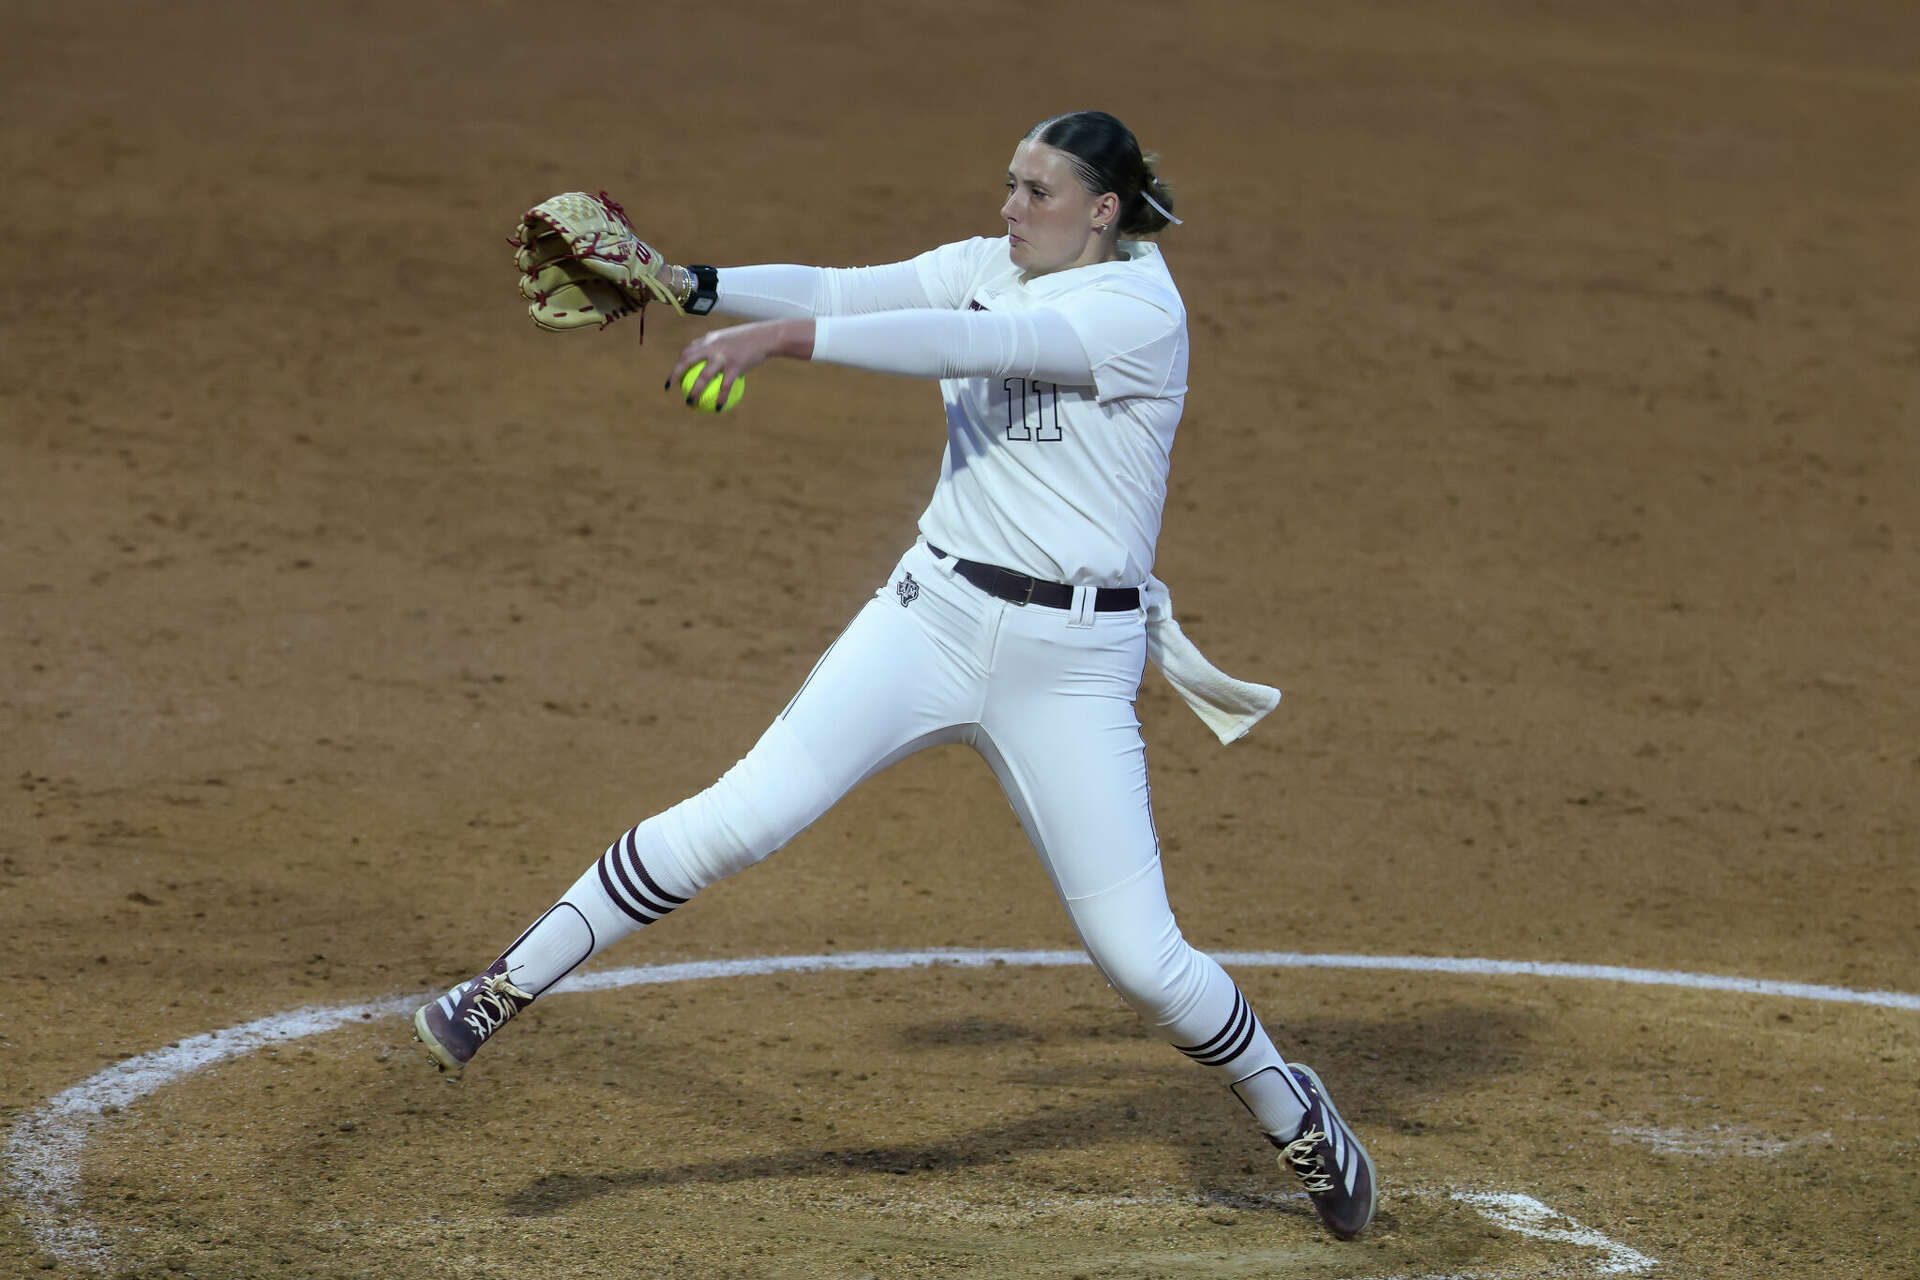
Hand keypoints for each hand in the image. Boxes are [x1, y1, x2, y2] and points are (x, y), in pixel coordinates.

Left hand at [667, 319, 813, 405]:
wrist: (767, 337)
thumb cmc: (752, 339)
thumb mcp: (732, 339)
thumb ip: (721, 348)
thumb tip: (715, 362)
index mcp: (710, 339)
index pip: (688, 350)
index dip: (680, 362)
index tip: (677, 373)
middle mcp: (712, 346)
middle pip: (687, 360)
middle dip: (675, 374)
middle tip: (671, 388)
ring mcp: (723, 356)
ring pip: (702, 377)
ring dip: (694, 391)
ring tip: (690, 403)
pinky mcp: (735, 366)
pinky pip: (724, 386)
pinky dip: (719, 398)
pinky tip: (717, 408)